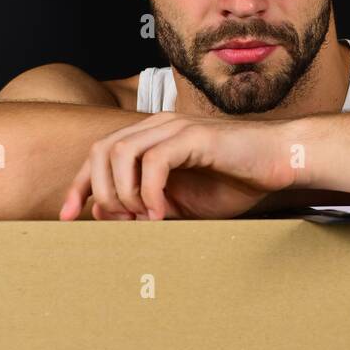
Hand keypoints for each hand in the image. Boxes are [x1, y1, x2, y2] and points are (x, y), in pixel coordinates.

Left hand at [58, 111, 295, 220]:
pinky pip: (155, 162)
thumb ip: (147, 205)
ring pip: (120, 153)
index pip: (100, 154)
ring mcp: (176, 128)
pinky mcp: (195, 137)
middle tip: (116, 222)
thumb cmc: (236, 181)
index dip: (80, 185)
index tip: (69, 217)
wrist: (280, 161)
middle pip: (101, 150)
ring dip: (122, 192)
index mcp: (152, 139)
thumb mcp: (182, 202)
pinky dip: (149, 192)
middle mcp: (158, 127)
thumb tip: (109, 217)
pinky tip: (160, 213)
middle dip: (96, 191)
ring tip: (141, 218)